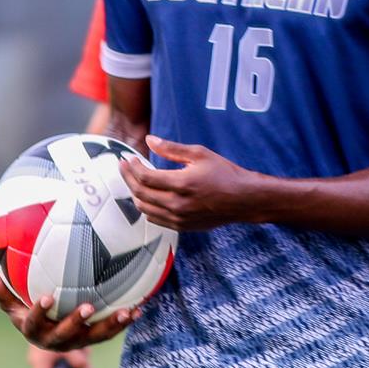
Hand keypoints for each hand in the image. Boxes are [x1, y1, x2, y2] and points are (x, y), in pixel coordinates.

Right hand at [0, 272, 137, 350]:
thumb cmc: (27, 314)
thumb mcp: (13, 307)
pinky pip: (109, 332)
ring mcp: (76, 342)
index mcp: (34, 331)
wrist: (48, 334)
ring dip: (110, 325)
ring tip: (125, 312)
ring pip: (94, 337)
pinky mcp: (93, 340)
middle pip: (65, 335)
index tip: (47, 297)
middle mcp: (55, 341)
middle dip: (76, 322)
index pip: (33, 323)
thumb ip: (2, 294)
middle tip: (86, 307)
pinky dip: (123, 322)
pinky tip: (138, 309)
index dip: (39, 312)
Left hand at [119, 135, 266, 230]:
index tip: (128, 158)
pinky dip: (146, 208)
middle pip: (140, 193)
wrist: (244, 200)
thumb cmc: (225, 174)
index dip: (132, 167)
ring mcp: (179, 218)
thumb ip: (171, 148)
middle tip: (124, 167)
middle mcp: (177, 204)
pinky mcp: (182, 227)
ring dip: (135, 194)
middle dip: (128, 178)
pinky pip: (155, 219)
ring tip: (133, 181)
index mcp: (181, 184)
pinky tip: (147, 197)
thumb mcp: (199, 154)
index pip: (145, 177)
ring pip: (144, 209)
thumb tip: (149, 140)